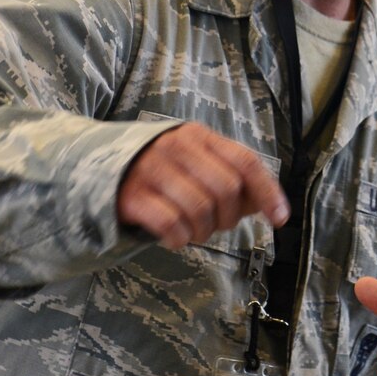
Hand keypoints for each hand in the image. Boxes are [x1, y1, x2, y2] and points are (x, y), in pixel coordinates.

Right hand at [117, 122, 288, 247]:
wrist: (95, 166)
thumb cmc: (161, 170)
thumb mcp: (197, 163)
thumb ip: (232, 179)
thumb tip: (266, 203)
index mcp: (199, 136)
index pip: (245, 161)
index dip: (268, 192)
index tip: (280, 218)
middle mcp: (176, 147)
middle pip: (226, 189)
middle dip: (230, 216)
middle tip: (219, 224)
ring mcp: (151, 170)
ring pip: (200, 209)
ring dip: (204, 231)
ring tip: (195, 231)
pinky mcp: (130, 197)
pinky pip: (170, 224)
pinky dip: (180, 239)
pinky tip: (176, 238)